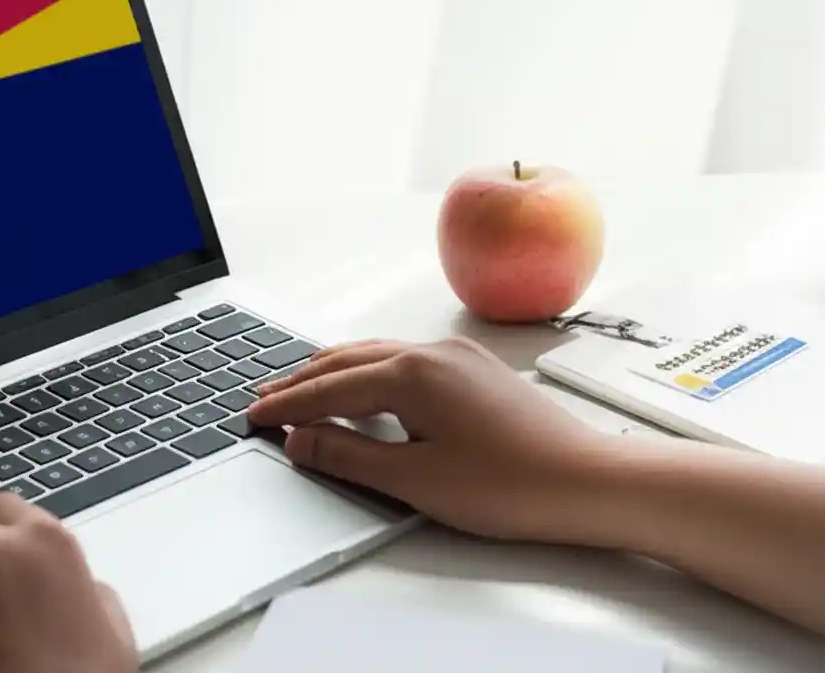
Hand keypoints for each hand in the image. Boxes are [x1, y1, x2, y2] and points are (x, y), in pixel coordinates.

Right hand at [247, 337, 614, 542]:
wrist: (587, 481)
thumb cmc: (508, 486)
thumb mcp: (414, 480)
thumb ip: (348, 456)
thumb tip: (300, 440)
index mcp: (410, 375)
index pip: (328, 389)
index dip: (285, 406)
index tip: (252, 416)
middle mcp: (430, 352)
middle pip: (346, 360)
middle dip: (301, 380)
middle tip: (264, 399)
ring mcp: (456, 356)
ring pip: (375, 354)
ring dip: (333, 371)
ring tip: (301, 387)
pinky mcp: (475, 368)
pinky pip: (404, 358)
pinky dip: (368, 371)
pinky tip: (363, 387)